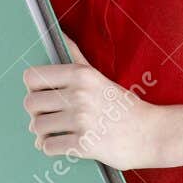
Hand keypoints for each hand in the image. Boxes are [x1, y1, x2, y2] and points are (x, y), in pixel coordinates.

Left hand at [22, 33, 163, 169]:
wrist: (152, 134)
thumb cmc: (125, 107)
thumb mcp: (100, 78)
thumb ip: (76, 57)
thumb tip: (60, 34)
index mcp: (81, 74)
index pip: (32, 77)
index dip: (33, 88)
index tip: (43, 96)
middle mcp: (79, 95)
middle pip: (30, 103)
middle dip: (37, 113)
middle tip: (50, 118)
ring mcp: (81, 120)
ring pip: (37, 127)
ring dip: (43, 133)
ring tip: (56, 133)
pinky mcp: (84, 145)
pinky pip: (48, 147)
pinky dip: (51, 148)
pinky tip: (62, 145)